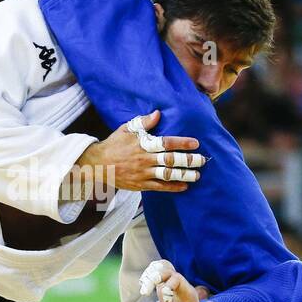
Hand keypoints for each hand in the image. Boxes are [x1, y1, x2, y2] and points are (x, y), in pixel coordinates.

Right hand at [75, 110, 204, 193]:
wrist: (98, 164)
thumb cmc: (115, 144)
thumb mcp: (126, 129)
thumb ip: (143, 122)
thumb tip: (158, 113)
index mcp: (143, 144)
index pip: (166, 143)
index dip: (182, 143)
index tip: (195, 143)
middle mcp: (145, 159)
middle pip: (170, 160)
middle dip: (188, 161)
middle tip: (202, 160)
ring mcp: (143, 173)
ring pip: (167, 175)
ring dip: (184, 175)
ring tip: (197, 175)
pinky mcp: (141, 185)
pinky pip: (159, 188)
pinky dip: (173, 187)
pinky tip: (184, 186)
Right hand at [140, 259, 208, 301]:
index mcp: (188, 292)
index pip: (178, 279)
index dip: (169, 284)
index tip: (165, 299)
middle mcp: (179, 286)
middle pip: (167, 271)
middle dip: (156, 276)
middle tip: (147, 291)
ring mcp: (170, 285)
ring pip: (159, 271)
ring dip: (149, 277)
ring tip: (144, 291)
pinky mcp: (163, 287)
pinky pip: (155, 275)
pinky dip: (147, 277)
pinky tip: (143, 286)